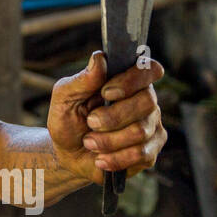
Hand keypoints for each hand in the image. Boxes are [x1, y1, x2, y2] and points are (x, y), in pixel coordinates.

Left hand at [46, 50, 166, 185]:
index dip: (132, 80)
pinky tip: (100, 158)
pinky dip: (114, 158)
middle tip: (90, 122)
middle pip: (147, 102)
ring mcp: (151, 126)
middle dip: (112, 116)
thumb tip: (99, 58)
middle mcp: (144, 100)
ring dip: (108, 140)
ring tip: (89, 142)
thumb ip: (82, 79)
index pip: (149, 69)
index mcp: (126, 80)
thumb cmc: (68, 119)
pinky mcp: (151, 151)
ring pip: (141, 131)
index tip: (107, 92)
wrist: (68, 154)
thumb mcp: (65, 97)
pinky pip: (141, 154)